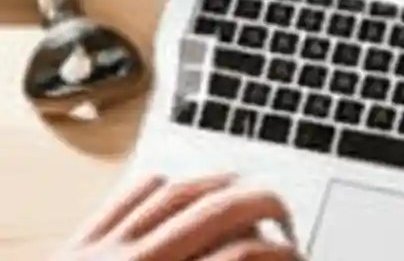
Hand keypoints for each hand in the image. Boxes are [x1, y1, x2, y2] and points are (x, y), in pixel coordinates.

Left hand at [57, 174, 297, 260]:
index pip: (239, 255)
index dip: (278, 253)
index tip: (294, 257)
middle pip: (215, 208)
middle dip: (263, 204)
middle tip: (285, 218)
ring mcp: (98, 252)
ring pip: (175, 190)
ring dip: (218, 184)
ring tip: (245, 190)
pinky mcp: (74, 249)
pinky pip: (128, 197)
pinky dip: (164, 187)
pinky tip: (181, 191)